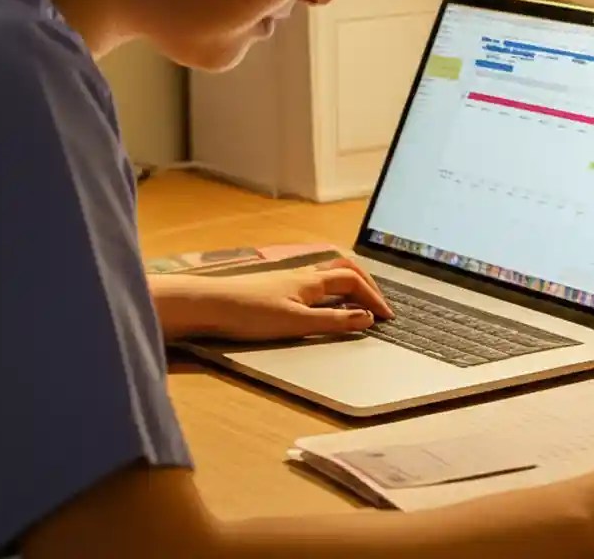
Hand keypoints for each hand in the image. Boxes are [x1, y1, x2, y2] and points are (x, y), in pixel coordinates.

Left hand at [150, 257, 394, 341]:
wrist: (208, 305)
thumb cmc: (249, 313)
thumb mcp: (297, 323)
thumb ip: (333, 322)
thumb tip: (366, 318)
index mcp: (312, 280)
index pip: (354, 282)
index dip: (373, 298)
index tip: (386, 317)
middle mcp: (303, 275)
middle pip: (345, 270)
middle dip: (367, 285)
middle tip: (379, 305)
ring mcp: (289, 280)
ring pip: (329, 274)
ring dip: (349, 284)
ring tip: (359, 302)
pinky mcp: (276, 288)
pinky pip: (315, 282)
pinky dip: (331, 291)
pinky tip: (325, 305)